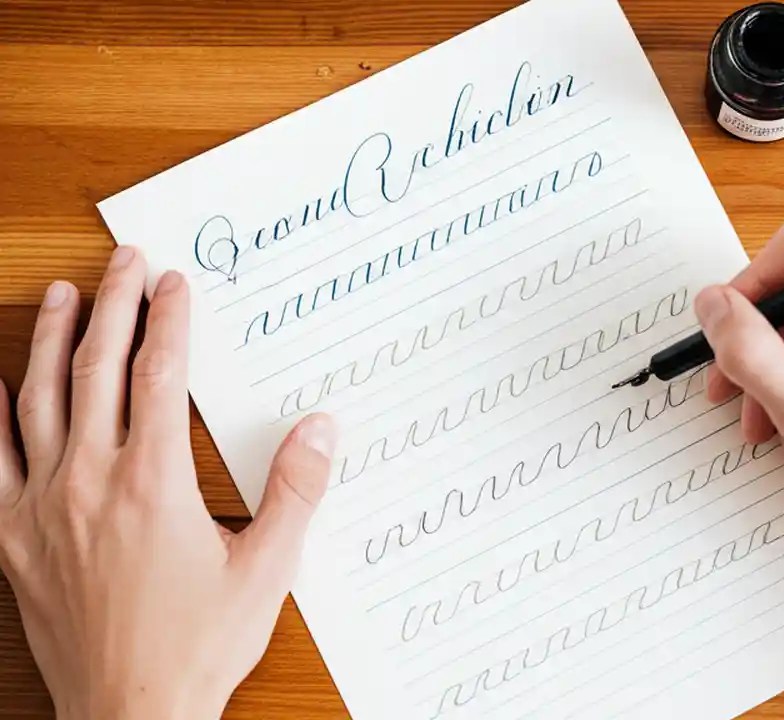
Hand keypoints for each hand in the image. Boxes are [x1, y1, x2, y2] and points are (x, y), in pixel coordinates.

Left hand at [0, 247, 336, 719]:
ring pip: (39, 402)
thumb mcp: (267, 570)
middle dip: (112, 307)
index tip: (174, 284)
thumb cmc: (197, 646)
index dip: (168, 322)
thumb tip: (320, 428)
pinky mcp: (14, 539)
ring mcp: (43, 508)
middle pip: (95, 371)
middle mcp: (90, 483)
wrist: (129, 714)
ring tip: (60, 297)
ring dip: (50, 342)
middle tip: (124, 263)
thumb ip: (296, 493)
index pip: (157, 377)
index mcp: (152, 484)